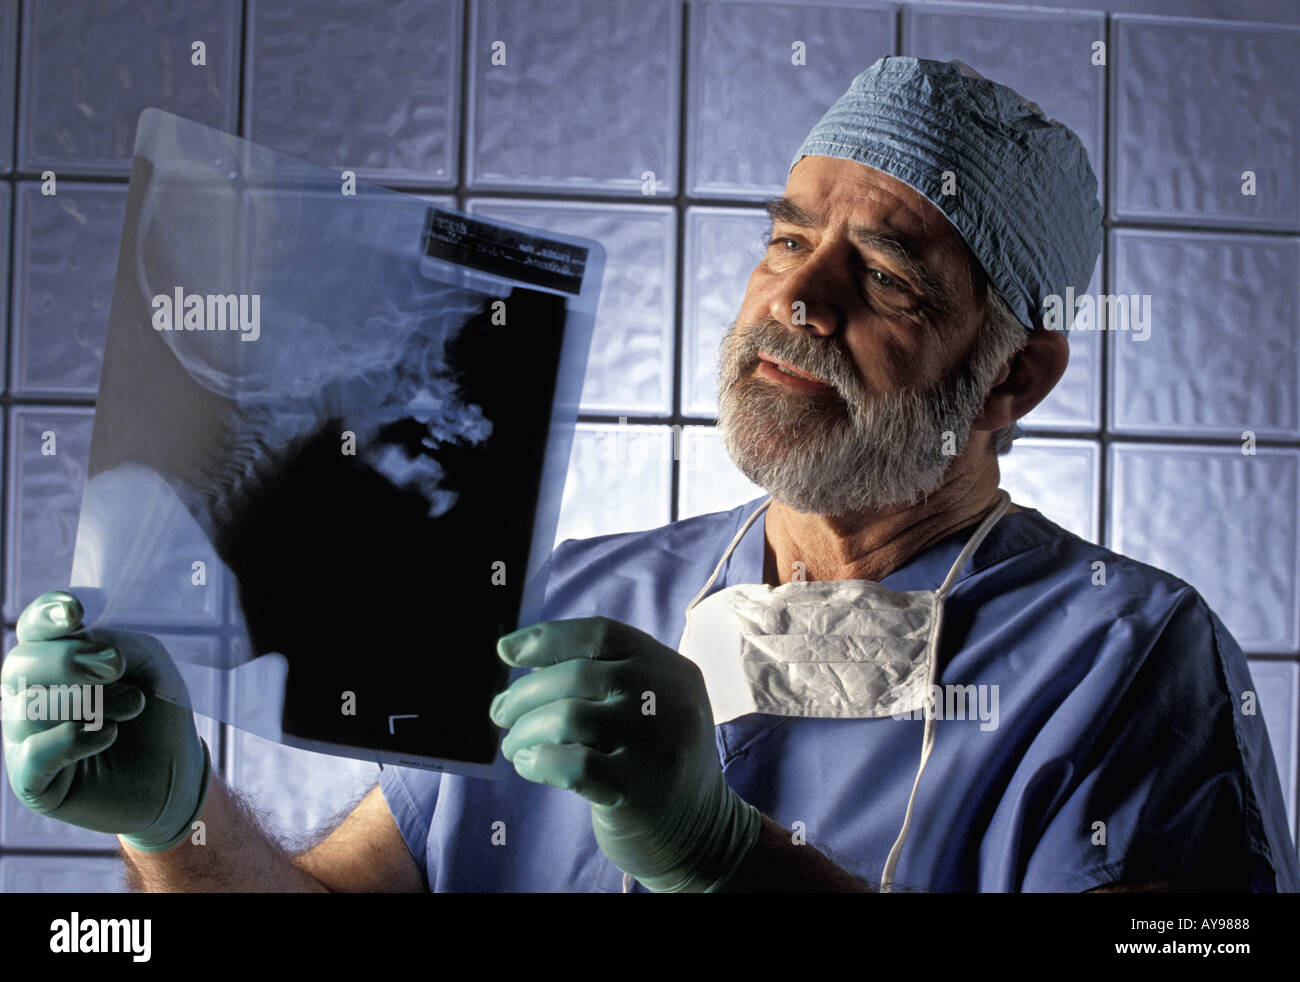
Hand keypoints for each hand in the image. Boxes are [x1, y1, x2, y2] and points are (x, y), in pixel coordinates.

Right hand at [1, 591, 209, 850]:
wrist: (177, 772)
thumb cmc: (158, 712)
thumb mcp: (150, 666)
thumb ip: (118, 644)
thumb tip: (84, 641)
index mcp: (55, 659)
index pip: (34, 629)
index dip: (46, 616)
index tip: (75, 613)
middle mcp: (29, 695)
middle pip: (19, 665)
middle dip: (67, 660)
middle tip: (115, 666)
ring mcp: (25, 738)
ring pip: (28, 709)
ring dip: (90, 703)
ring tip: (132, 706)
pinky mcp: (33, 780)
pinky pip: (34, 753)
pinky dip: (74, 739)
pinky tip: (110, 734)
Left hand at [490, 616, 760, 891]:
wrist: (701, 833)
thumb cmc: (655, 763)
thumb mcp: (650, 708)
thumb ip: (606, 679)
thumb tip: (526, 658)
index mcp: (670, 670)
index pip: (601, 634)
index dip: (548, 638)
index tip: (508, 651)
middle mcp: (669, 699)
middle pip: (575, 675)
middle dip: (523, 693)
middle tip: (500, 712)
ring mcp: (658, 745)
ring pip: (566, 717)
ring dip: (524, 730)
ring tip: (513, 744)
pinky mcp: (640, 791)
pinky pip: (570, 764)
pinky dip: (538, 761)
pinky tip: (530, 765)